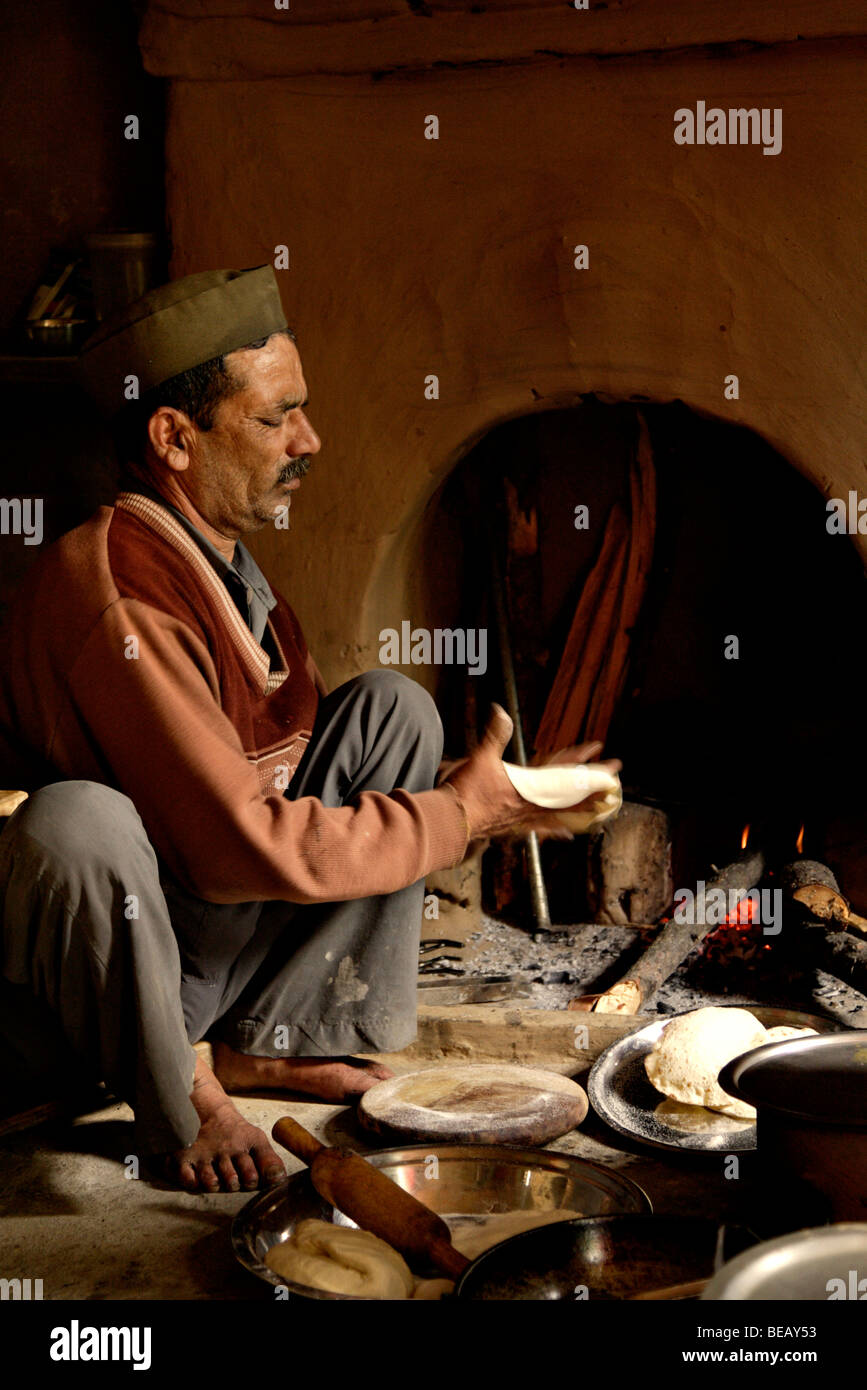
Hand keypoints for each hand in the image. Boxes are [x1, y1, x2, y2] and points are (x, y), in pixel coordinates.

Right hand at [444, 705, 620, 841]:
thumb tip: (500, 711)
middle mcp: (533, 805)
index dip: (589, 768)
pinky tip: (566, 835)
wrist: (451, 823)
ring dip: (581, 809)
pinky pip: (542, 829)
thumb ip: (495, 735)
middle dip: (593, 788)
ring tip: (599, 808)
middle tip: (614, 783)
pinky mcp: (514, 827)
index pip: (568, 776)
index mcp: (531, 788)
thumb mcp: (481, 758)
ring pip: (562, 814)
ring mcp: (525, 818)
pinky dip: (556, 831)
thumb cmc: (468, 793)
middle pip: (571, 796)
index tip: (610, 764)